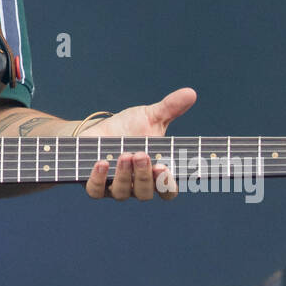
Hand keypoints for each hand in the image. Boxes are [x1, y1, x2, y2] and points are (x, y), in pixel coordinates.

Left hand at [80, 88, 195, 200]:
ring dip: (124, 175)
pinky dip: (99, 179)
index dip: (167, 184)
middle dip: (144, 175)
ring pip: (122, 193)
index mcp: (156, 175)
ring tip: (124, 155)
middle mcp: (137, 187)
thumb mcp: (150, 117)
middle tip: (141, 155)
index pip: (168, 191)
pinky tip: (101, 162)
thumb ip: (170, 108)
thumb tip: (191, 92)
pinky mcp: (94, 186)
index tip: (164, 167)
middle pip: (145, 192)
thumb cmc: (130, 128)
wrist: (99, 131)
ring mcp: (115, 188)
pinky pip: (96, 190)